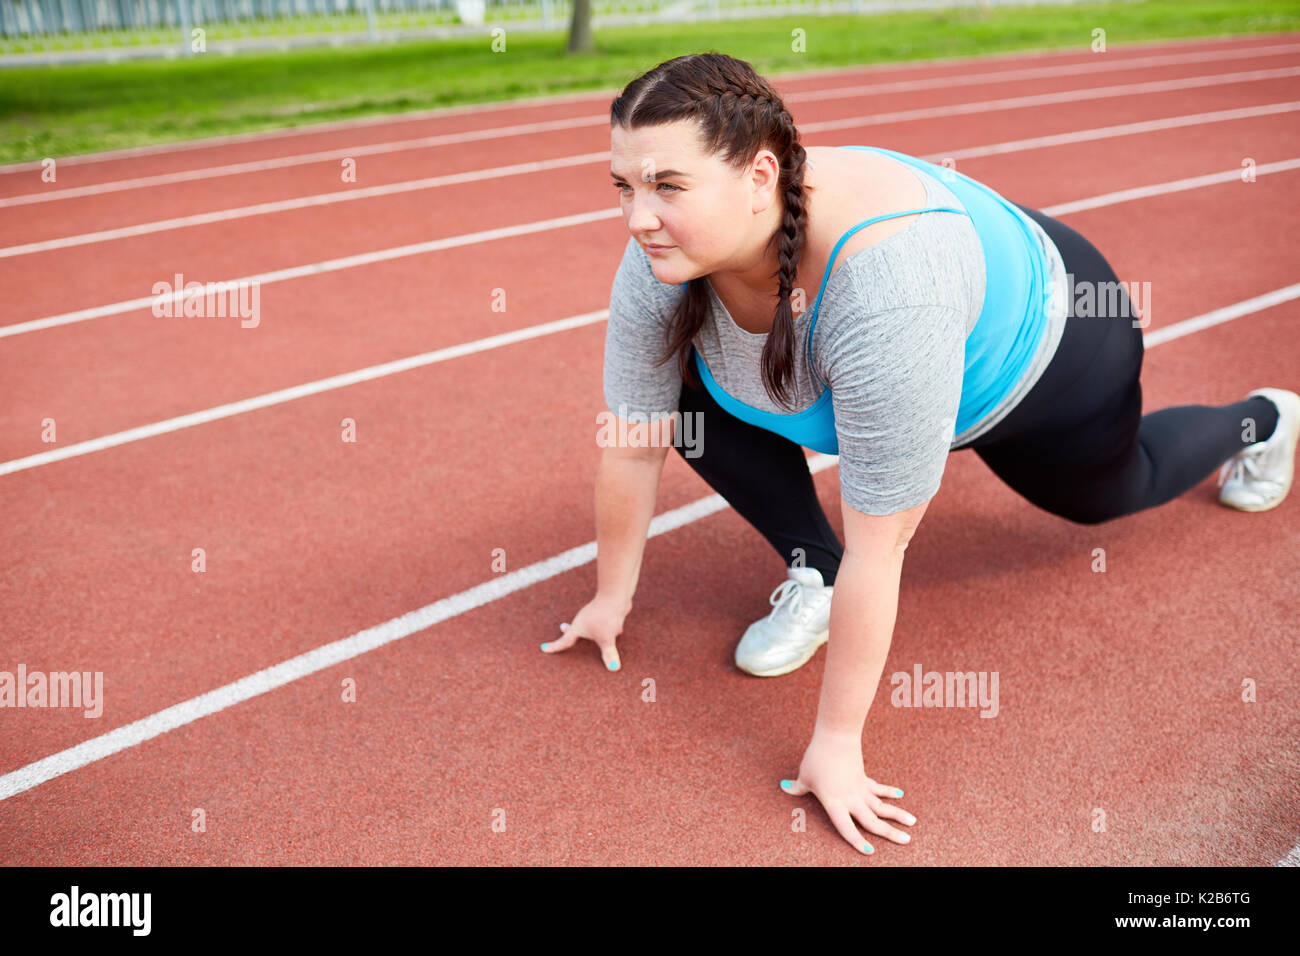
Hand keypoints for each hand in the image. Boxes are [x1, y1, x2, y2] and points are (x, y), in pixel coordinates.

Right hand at [541, 595, 627, 670]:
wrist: (615, 595)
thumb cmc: (606, 616)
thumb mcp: (606, 638)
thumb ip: (609, 654)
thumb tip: (614, 668)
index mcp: (578, 627)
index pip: (564, 641)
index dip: (554, 647)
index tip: (543, 648)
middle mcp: (583, 620)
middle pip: (574, 628)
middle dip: (568, 630)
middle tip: (561, 628)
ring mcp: (593, 613)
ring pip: (590, 624)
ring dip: (590, 629)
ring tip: (595, 636)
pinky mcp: (605, 610)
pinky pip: (604, 621)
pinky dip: (607, 626)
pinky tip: (617, 629)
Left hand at [780, 729, 915, 856]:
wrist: (836, 737)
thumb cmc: (817, 758)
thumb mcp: (804, 775)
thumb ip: (796, 787)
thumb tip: (784, 788)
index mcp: (835, 803)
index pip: (846, 828)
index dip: (857, 841)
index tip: (870, 852)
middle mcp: (851, 799)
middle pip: (873, 821)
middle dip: (890, 833)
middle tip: (907, 841)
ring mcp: (860, 789)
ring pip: (882, 806)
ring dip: (898, 815)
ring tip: (913, 824)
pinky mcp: (863, 778)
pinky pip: (879, 788)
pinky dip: (890, 792)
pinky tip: (901, 796)